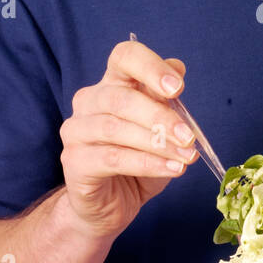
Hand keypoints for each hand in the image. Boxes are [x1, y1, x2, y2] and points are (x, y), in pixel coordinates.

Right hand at [59, 40, 198, 238]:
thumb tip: (178, 67)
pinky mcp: (74, 161)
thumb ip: (165, 100)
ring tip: (186, 157)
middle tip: (189, 136)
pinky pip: (112, 158)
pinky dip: (146, 163)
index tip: (177, 88)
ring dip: (157, 143)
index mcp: (111, 84)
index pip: (124, 57)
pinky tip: (171, 169)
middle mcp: (88, 102)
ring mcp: (76, 131)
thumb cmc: (137, 161)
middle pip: (122, 97)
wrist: (110, 205)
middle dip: (161, 117)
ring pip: (116, 129)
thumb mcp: (160, 130)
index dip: (150, 67)